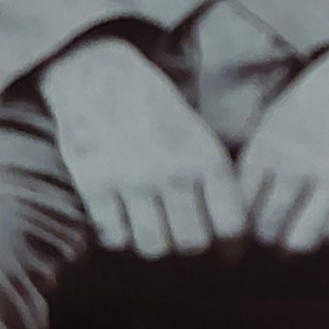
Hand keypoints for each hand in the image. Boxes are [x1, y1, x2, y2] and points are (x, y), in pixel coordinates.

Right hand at [38, 34, 245, 259]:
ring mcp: (132, 180)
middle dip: (193, 251)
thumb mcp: (198, 132)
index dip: (231, 248)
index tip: (225, 252)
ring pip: (154, 247)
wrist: (98, 76)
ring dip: (156, 247)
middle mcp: (172, 171)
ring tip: (155, 234)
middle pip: (194, 244)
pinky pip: (114, 237)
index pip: (232, 225)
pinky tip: (124, 224)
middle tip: (186, 244)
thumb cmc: (155, 107)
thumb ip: (214, 176)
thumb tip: (233, 230)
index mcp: (206, 156)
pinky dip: (120, 238)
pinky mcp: (95, 185)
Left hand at [236, 45, 328, 253]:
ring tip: (304, 236)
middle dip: (272, 241)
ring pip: (304, 239)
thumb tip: (240, 209)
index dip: (245, 227)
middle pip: (270, 231)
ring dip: (301, 243)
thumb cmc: (318, 101)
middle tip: (279, 239)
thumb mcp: (274, 120)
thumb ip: (258, 162)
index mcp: (268, 148)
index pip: (242, 209)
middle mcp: (297, 165)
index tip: (254, 227)